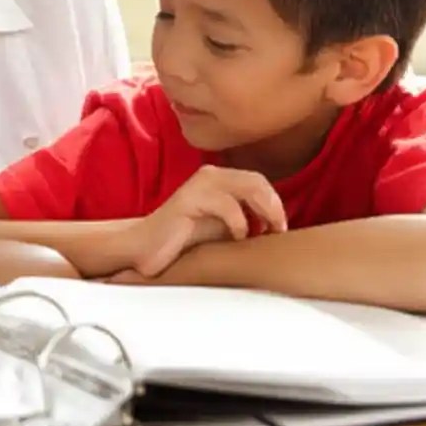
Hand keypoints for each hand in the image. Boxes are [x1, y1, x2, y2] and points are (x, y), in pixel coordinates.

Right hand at [131, 166, 285, 276]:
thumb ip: (247, 217)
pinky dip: (239, 221)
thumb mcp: (223, 227)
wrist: (146, 250)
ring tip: (264, 233)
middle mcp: (210, 175)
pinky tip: (238, 236)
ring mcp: (198, 185)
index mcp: (219, 179)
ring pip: (248, 186)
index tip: (280, 230)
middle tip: (278, 232)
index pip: (259, 182)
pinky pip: (227, 204)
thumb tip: (278, 223)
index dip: (275, 204)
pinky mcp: (188, 200)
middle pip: (257, 181)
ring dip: (264, 211)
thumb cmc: (185, 242)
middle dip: (274, 207)